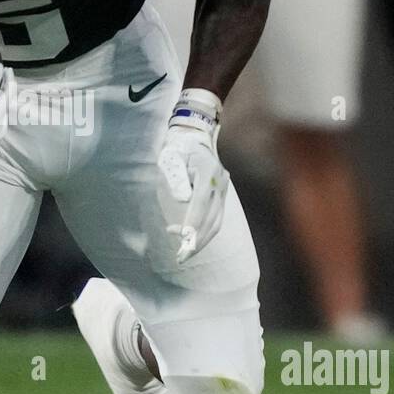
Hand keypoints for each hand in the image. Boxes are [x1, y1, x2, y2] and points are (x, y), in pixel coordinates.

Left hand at [157, 90, 229, 263]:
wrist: (194, 137)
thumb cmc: (178, 148)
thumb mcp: (171, 157)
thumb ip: (176, 176)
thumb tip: (182, 199)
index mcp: (207, 171)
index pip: (200, 202)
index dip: (193, 222)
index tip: (184, 238)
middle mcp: (219, 183)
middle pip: (212, 218)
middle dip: (197, 240)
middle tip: (181, 256)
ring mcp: (222, 191)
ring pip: (216, 222)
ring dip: (201, 240)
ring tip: (183, 253)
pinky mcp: (220, 197)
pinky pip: (215, 218)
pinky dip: (203, 231)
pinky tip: (187, 236)